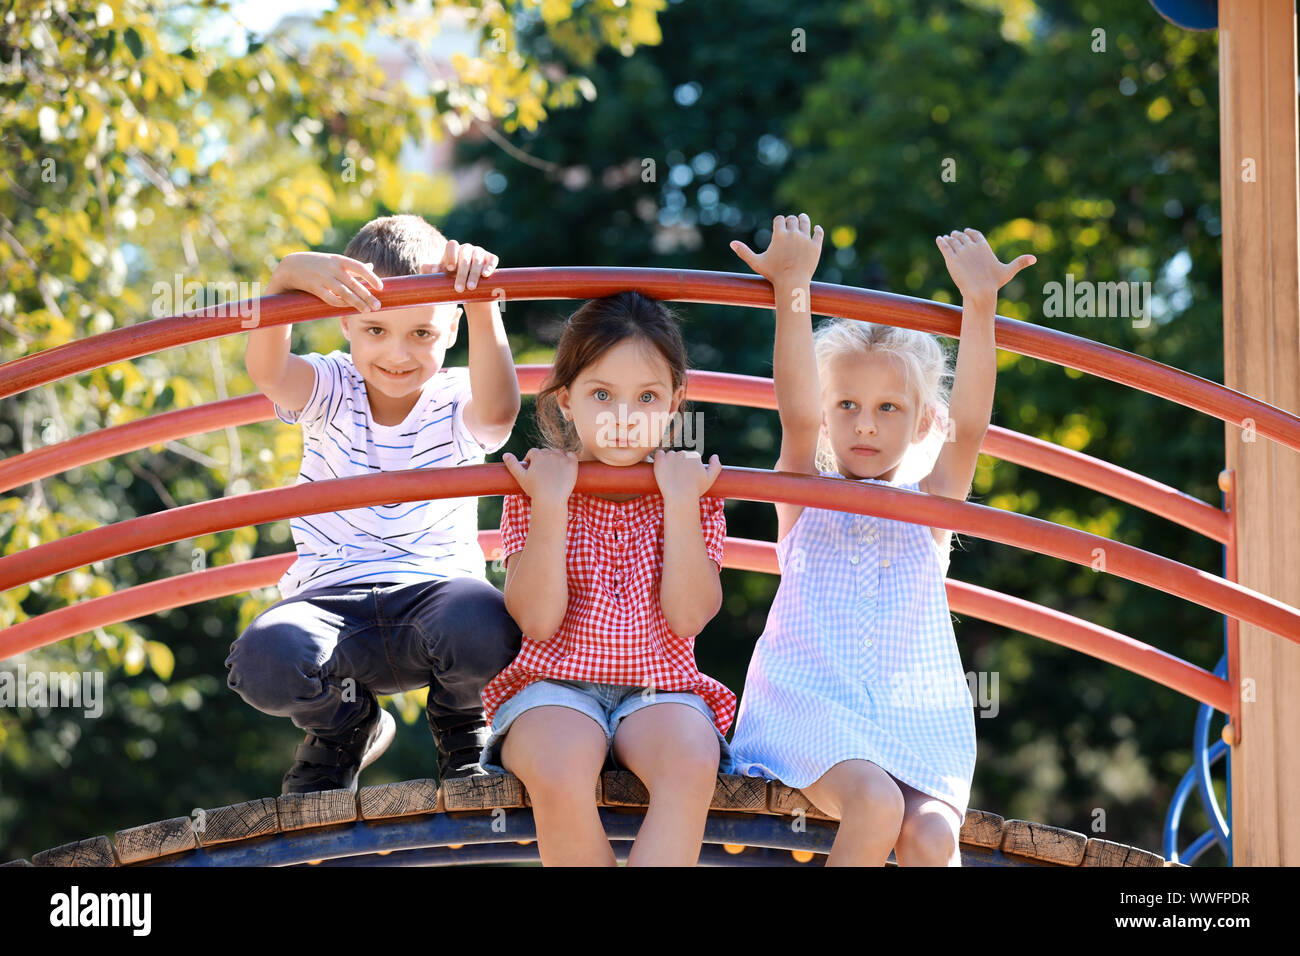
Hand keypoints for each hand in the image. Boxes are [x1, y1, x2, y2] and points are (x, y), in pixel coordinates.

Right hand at [268, 252, 382, 311]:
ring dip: (357, 303)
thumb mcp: (333, 260)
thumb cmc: (317, 264)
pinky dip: (341, 304)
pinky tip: (349, 309)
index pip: (359, 267)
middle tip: (378, 306)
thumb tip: (371, 267)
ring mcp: (323, 278)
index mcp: (339, 259)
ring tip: (367, 311)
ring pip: (344, 293)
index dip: (371, 277)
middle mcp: (332, 268)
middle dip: (367, 296)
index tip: (381, 287)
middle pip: (354, 283)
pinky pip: (331, 298)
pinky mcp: (315, 288)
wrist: (290, 266)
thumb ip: (351, 266)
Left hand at [430, 240, 498, 292]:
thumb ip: (430, 270)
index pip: (452, 245)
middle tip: (458, 288)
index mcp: (454, 250)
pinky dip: (489, 266)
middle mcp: (467, 249)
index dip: (451, 255)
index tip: (449, 269)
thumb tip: (433, 270)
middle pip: (464, 255)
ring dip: (473, 273)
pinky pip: (491, 260)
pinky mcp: (491, 258)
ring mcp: (480, 252)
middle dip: (461, 273)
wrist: (470, 289)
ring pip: (477, 259)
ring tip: (470, 287)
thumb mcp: (439, 276)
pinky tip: (485, 275)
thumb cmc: (451, 280)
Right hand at [502, 448, 576, 504]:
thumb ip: (512, 465)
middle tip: (543, 474)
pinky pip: (571, 455)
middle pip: (546, 452)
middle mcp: (550, 453)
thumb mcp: (521, 477)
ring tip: (554, 472)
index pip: (533, 452)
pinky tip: (565, 468)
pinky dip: (569, 459)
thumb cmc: (535, 490)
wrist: (551, 500)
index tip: (532, 470)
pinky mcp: (572, 464)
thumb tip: (505, 454)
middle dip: (544, 460)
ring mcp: (562, 458)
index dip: (531, 460)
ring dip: (556, 459)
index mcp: (537, 455)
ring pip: (558, 453)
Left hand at [652, 449, 720, 502]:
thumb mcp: (710, 479)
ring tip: (671, 476)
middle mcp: (683, 453)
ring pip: (670, 455)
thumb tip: (715, 456)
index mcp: (694, 456)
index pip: (692, 457)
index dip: (690, 466)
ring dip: (670, 462)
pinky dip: (660, 458)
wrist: (680, 497)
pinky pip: (659, 454)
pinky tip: (662, 467)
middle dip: (680, 464)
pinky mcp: (660, 461)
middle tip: (679, 477)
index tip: (689, 476)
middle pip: (681, 456)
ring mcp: (670, 456)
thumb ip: (716, 466)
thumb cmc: (696, 490)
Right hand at [730, 213, 823, 286]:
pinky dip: (817, 230)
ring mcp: (805, 239)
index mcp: (779, 235)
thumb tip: (731, 243)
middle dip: (790, 220)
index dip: (779, 221)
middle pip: (792, 219)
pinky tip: (816, 229)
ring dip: (803, 219)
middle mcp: (793, 234)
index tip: (779, 224)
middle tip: (791, 222)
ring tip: (802, 219)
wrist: (792, 284)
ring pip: (805, 222)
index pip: (779, 219)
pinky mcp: (816, 246)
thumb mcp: (756, 263)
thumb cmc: (773, 274)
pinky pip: (818, 233)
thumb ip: (744, 252)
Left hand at [935, 228, 1035, 303]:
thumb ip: (1020, 263)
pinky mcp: (950, 258)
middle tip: (953, 235)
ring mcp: (960, 251)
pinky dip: (941, 241)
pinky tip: (939, 239)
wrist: (979, 291)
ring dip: (949, 238)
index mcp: (984, 246)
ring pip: (952, 241)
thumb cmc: (994, 283)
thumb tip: (1035, 258)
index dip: (970, 233)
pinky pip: (944, 246)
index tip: (965, 231)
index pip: (975, 234)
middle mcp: (971, 246)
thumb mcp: (1008, 271)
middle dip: (957, 235)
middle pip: (962, 237)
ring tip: (946, 238)